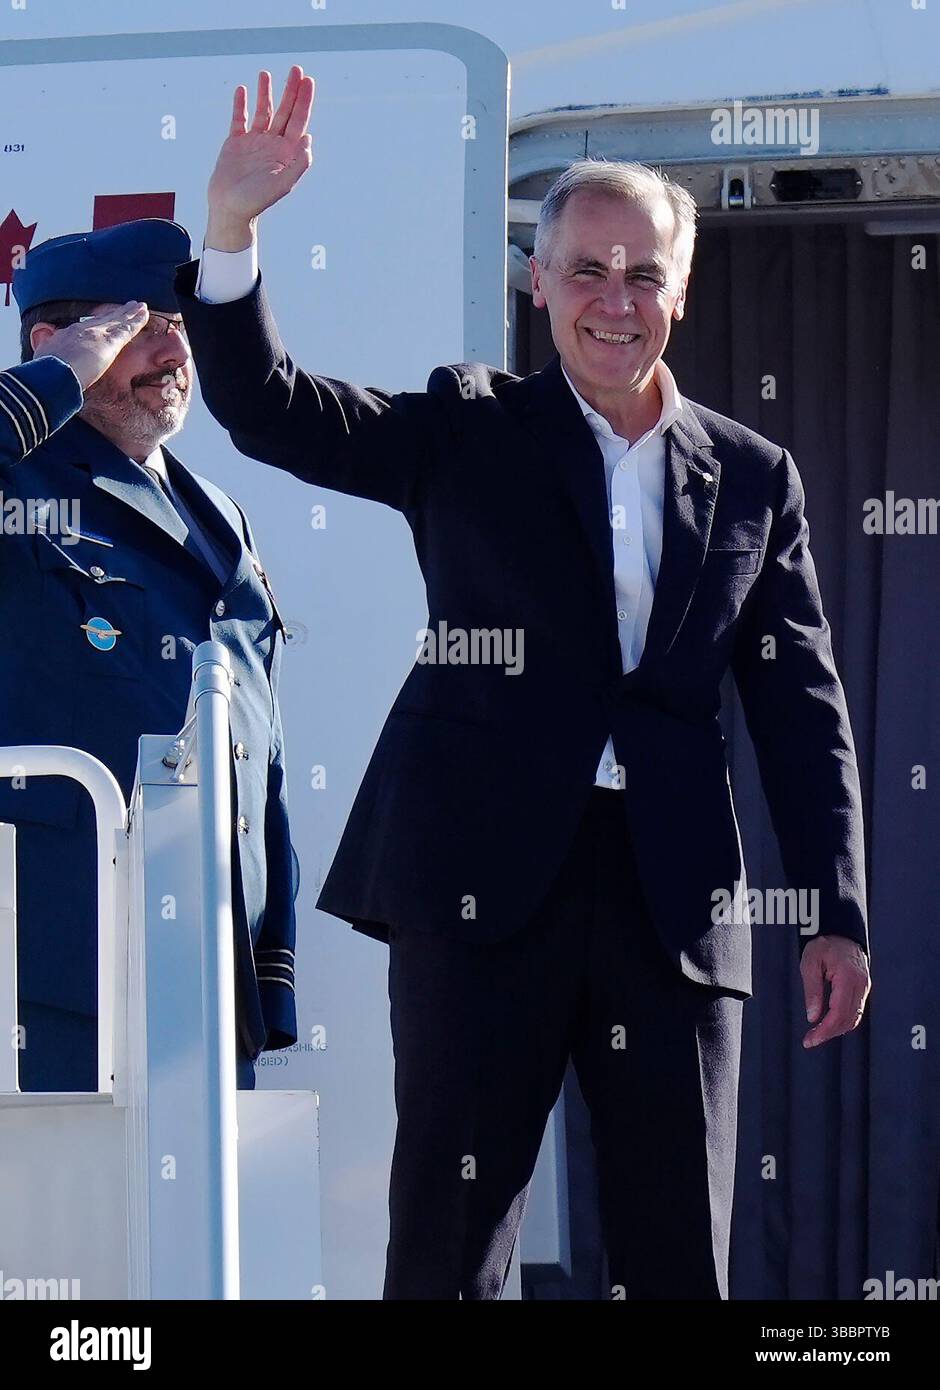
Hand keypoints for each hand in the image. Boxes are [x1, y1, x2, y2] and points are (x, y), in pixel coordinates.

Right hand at [32, 302, 148, 389]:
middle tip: (129, 306)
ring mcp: (98, 334)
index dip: (99, 321)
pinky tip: (144, 314)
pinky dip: (137, 321)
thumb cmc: (46, 371)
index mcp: (68, 334)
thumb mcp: (44, 357)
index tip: (105, 317)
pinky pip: (127, 329)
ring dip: (130, 313)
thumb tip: (47, 358)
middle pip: (104, 318)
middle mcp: (84, 329)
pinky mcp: (110, 343)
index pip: (87, 325)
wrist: (52, 373)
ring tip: (141, 306)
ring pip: (118, 320)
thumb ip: (48, 353)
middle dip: (117, 312)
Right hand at [206, 65, 314, 248]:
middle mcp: (273, 145)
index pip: (299, 121)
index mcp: (287, 153)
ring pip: (262, 112)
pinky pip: (239, 119)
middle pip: (284, 111)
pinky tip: (243, 90)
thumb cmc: (257, 201)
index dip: (304, 101)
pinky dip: (240, 104)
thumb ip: (298, 164)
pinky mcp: (235, 143)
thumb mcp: (282, 185)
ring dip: (266, 92)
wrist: (230, 210)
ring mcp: (254, 142)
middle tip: (296, 69)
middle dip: (291, 91)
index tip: (308, 81)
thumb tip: (309, 140)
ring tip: (266, 74)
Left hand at [800, 934, 870, 1047]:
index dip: (825, 1031)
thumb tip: (812, 1017)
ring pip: (854, 1019)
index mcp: (848, 978)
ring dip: (836, 1030)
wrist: (842, 932)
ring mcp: (864, 988)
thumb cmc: (824, 945)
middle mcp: (861, 986)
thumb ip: (812, 990)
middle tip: (809, 1040)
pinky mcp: (863, 989)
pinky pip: (855, 1011)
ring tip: (817, 1034)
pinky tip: (828, 1024)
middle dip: (828, 1034)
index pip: (839, 1013)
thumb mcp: (810, 963)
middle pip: (848, 1020)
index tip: (810, 1040)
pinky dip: (842, 1022)